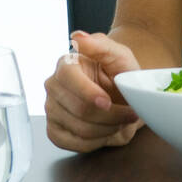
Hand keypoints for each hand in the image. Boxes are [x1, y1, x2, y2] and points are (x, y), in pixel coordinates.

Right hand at [44, 31, 144, 152]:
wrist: (124, 94)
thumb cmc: (121, 72)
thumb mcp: (120, 55)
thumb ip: (101, 45)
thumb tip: (77, 37)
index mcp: (66, 64)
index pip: (68, 79)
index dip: (89, 93)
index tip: (108, 101)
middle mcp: (54, 86)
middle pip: (78, 109)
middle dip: (110, 115)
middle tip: (129, 113)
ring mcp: (52, 110)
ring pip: (80, 129)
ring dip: (108, 129)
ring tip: (120, 120)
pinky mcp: (55, 131)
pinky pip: (75, 144)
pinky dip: (97, 141)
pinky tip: (106, 130)